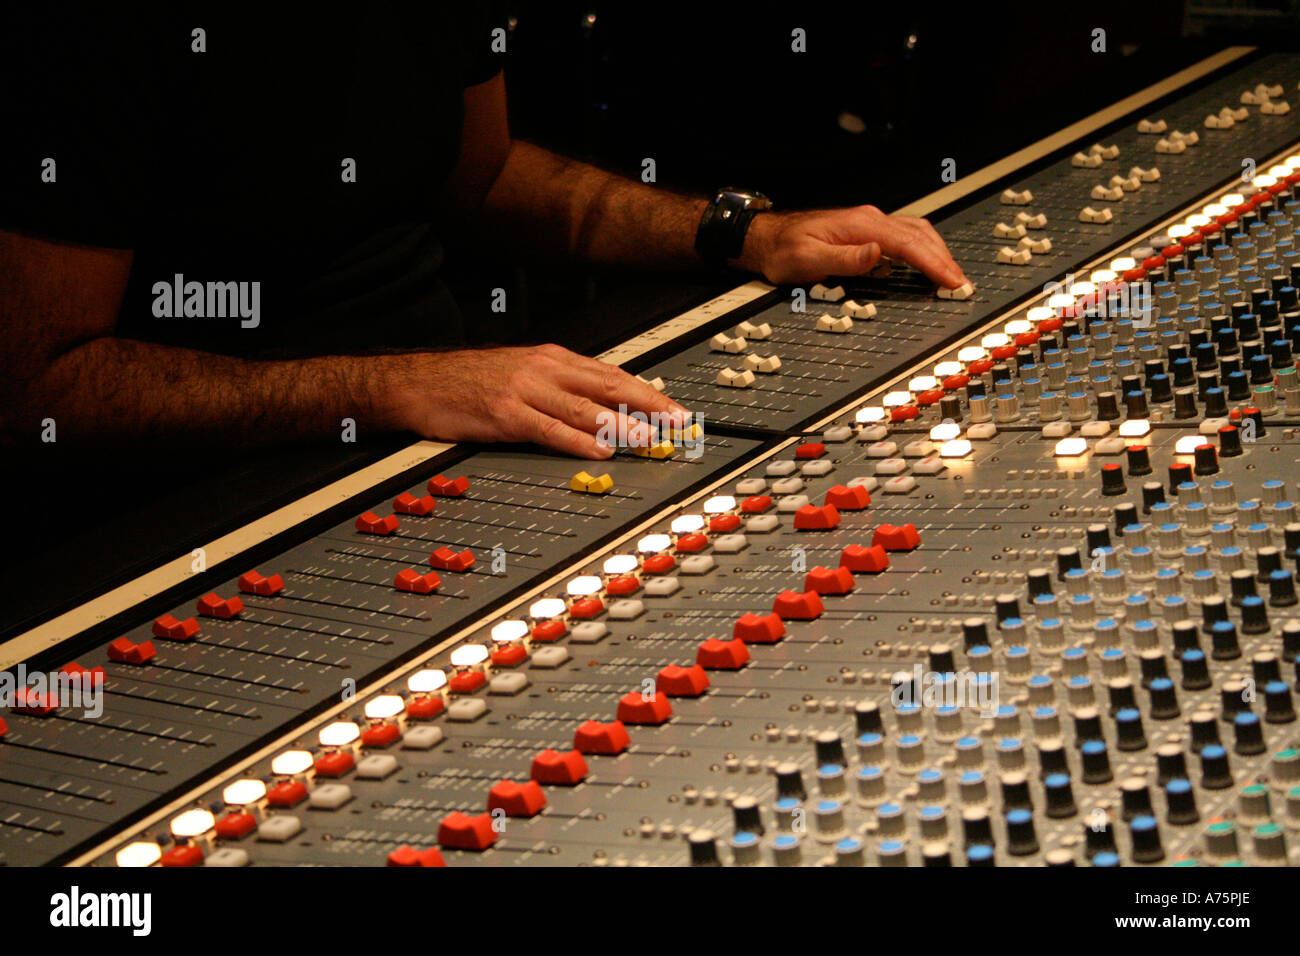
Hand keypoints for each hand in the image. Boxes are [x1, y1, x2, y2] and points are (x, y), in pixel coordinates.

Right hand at [384, 344, 691, 458]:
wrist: (419, 381)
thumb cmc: (468, 381)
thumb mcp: (522, 374)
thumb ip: (561, 389)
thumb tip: (602, 409)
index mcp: (552, 360)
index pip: (611, 374)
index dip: (648, 392)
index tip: (675, 409)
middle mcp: (545, 370)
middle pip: (608, 386)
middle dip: (649, 405)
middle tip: (678, 422)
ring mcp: (526, 390)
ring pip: (585, 408)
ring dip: (622, 424)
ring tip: (650, 439)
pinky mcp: (506, 413)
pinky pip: (550, 429)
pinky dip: (579, 440)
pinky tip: (600, 449)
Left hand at [737, 204, 967, 288]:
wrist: (766, 238)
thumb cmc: (782, 249)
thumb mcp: (808, 258)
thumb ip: (845, 258)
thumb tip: (877, 254)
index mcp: (860, 225)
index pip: (908, 243)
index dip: (933, 263)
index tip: (952, 280)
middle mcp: (869, 220)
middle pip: (919, 235)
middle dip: (943, 259)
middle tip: (961, 283)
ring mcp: (869, 225)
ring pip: (915, 233)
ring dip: (936, 253)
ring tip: (950, 275)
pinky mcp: (865, 233)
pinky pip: (904, 238)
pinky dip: (922, 251)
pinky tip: (926, 263)